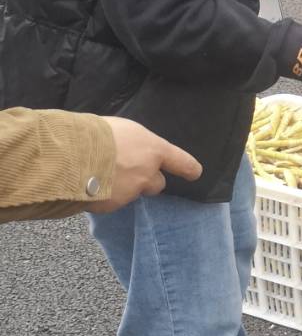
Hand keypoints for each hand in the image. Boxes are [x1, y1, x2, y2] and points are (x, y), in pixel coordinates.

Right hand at [87, 117, 202, 212]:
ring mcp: (130, 192)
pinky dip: (105, 196)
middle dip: (146, 181)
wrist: (72, 156)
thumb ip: (136, 144)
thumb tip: (133, 149)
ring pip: (133, 193)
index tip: (195, 173)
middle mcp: (147, 173)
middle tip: (128, 171)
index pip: (181, 162)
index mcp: (154, 150)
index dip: (189, 169)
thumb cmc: (97, 134)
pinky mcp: (112, 206)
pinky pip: (112, 201)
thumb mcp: (125, 130)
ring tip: (103, 175)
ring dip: (124, 189)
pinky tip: (91, 185)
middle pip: (157, 183)